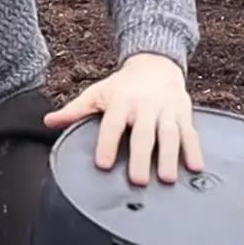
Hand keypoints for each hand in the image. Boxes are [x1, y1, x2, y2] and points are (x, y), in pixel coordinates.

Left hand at [43, 53, 202, 185]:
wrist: (155, 64)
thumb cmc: (122, 86)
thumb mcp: (97, 93)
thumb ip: (75, 110)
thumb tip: (48, 122)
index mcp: (120, 101)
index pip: (112, 124)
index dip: (107, 143)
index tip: (103, 164)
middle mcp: (144, 106)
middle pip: (143, 133)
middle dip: (141, 156)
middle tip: (138, 180)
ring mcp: (166, 111)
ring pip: (169, 134)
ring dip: (169, 156)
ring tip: (167, 179)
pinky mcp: (183, 114)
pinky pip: (190, 133)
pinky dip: (194, 150)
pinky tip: (195, 167)